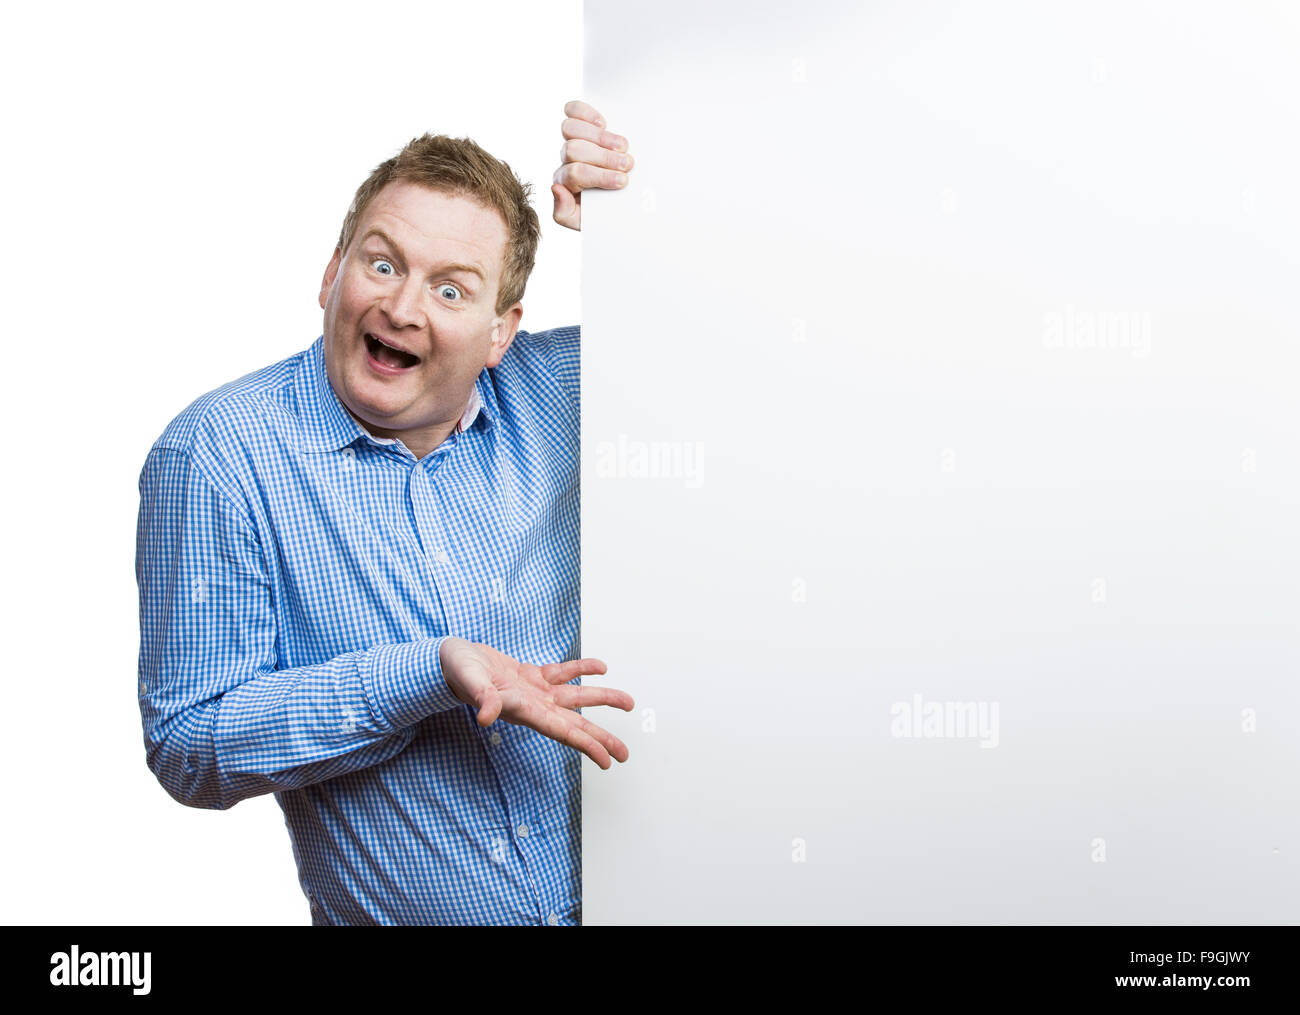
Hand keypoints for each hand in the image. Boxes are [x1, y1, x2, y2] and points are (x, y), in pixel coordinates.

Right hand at [439, 636, 634, 768]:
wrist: (451, 661)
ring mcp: (535, 690)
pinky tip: (601, 667)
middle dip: (601, 738)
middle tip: (624, 754)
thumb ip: (481, 698)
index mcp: (524, 711)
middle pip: (575, 725)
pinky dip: (582, 670)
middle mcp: (535, 705)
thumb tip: (486, 717)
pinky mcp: (532, 674)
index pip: (562, 732)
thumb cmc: (458, 672)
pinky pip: (563, 673)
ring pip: (576, 697)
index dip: (587, 746)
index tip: (607, 762)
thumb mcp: (470, 682)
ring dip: (602, 699)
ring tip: (628, 702)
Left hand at [552, 99, 633, 230]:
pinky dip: (586, 112)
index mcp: (565, 183)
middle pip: (573, 150)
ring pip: (571, 130)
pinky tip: (603, 122)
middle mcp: (566, 161)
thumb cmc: (602, 212)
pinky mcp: (580, 125)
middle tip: (628, 164)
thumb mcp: (583, 222)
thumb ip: (564, 213)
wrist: (615, 206)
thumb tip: (557, 189)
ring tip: (623, 146)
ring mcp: (572, 141)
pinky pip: (572, 111)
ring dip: (601, 136)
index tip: (623, 181)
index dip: (600, 176)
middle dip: (604, 157)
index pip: (575, 174)